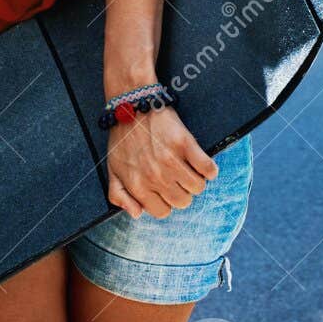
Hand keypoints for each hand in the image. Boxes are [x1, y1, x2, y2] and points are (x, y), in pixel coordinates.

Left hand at [104, 103, 218, 218]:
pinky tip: (203, 165)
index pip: (163, 212)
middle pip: (182, 202)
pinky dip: (210, 170)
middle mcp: (155, 177)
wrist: (132, 107)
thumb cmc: (122, 139)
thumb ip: (119, 195)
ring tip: (189, 170)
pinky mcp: (185, 145)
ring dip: (196, 181)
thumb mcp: (112, 169)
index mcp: (138, 185)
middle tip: (178, 179)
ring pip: (197, 188)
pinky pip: (207, 168)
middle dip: (182, 193)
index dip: (166, 202)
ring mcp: (171, 161)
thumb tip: (137, 214)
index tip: (167, 191)